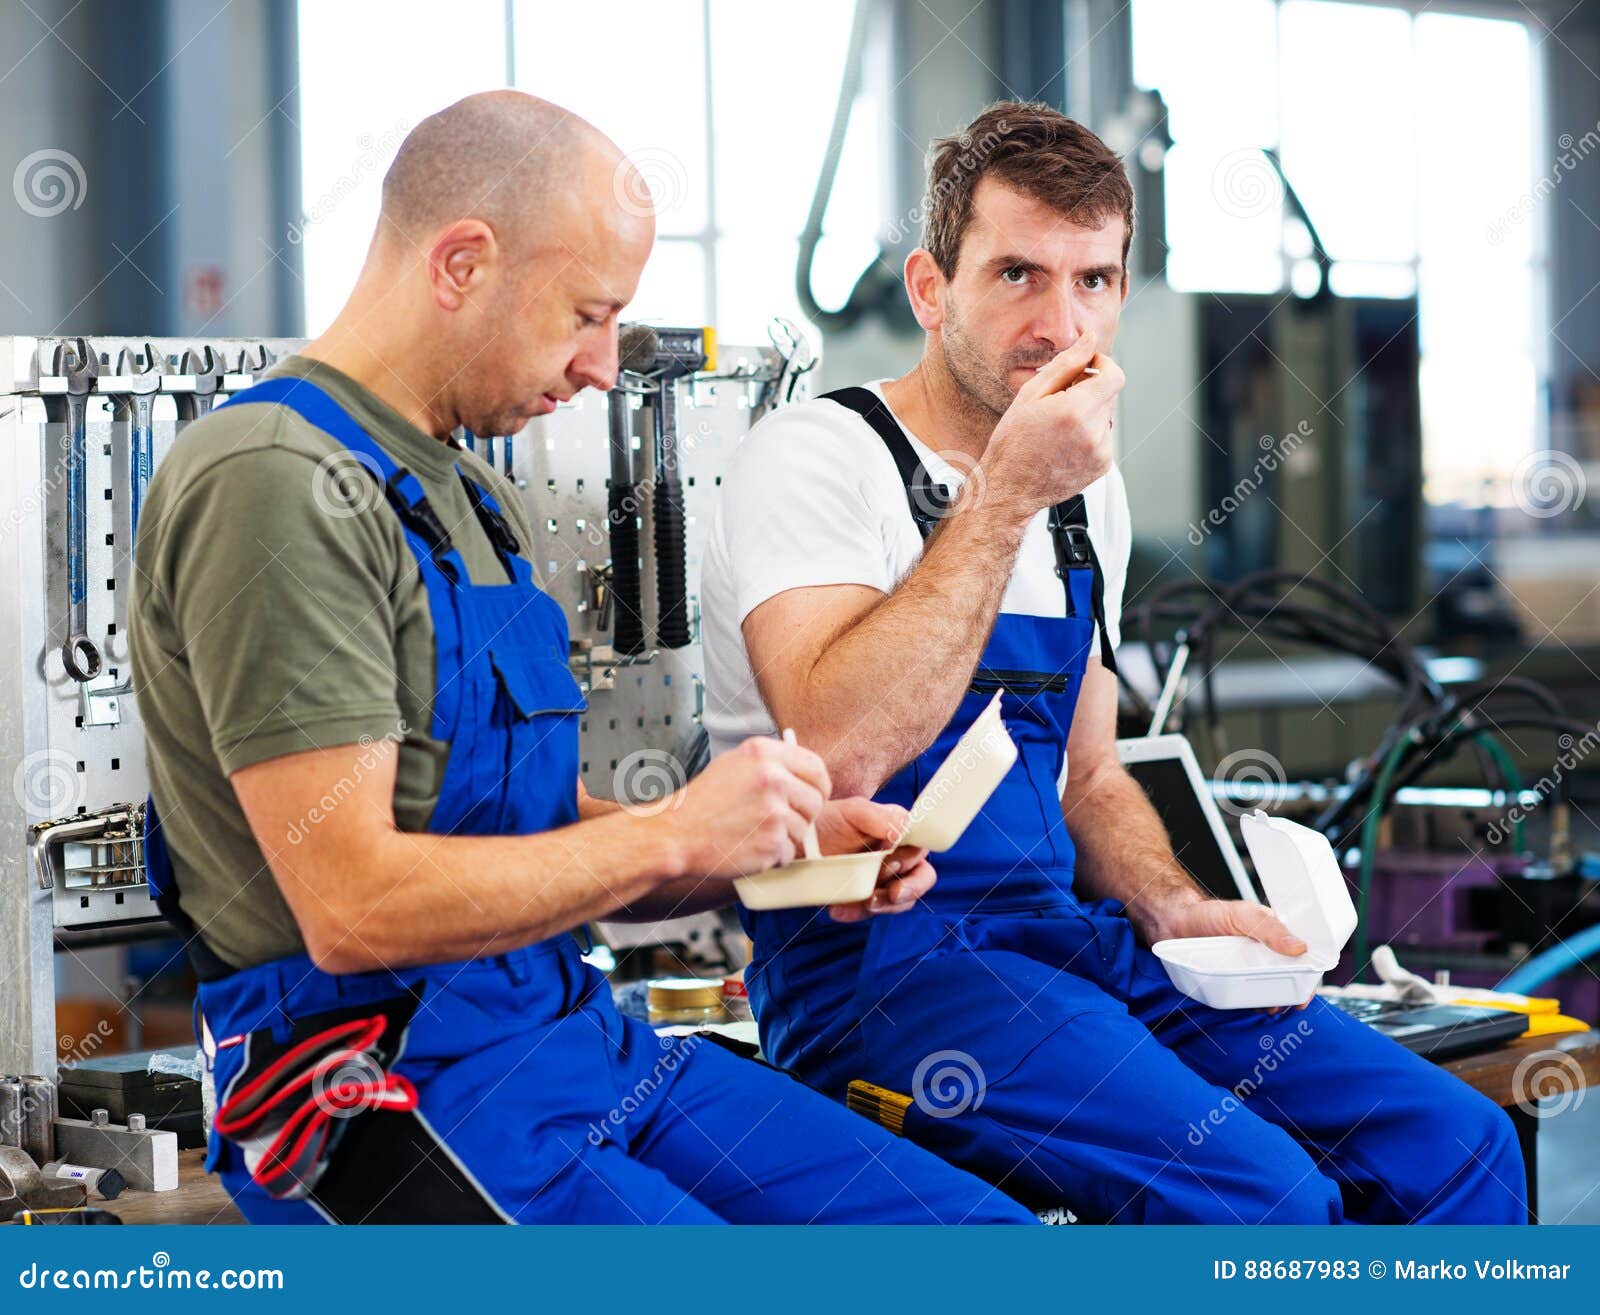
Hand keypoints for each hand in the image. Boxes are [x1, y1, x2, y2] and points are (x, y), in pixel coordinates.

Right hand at [658, 737, 829, 878]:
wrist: (676, 835)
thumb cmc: (702, 802)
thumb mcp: (734, 764)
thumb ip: (771, 764)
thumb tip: (805, 774)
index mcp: (764, 753)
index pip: (816, 767)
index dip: (818, 785)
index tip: (813, 794)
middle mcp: (773, 778)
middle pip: (816, 800)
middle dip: (803, 813)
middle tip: (777, 820)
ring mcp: (774, 812)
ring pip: (803, 829)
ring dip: (784, 836)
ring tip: (752, 832)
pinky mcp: (772, 843)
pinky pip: (790, 852)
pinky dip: (773, 855)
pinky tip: (749, 846)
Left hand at [813, 797, 935, 922]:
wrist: (795, 843)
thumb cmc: (826, 820)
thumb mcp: (852, 811)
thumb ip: (883, 818)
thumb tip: (903, 835)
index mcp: (898, 831)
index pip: (922, 848)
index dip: (912, 861)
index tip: (891, 864)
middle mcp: (896, 855)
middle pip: (921, 877)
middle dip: (908, 889)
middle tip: (887, 893)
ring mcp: (882, 879)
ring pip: (900, 900)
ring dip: (885, 905)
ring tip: (864, 903)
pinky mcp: (865, 897)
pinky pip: (871, 912)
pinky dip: (856, 913)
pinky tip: (837, 909)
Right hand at [979, 329, 1124, 516]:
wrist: (1009, 489)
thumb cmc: (1013, 443)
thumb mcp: (1030, 395)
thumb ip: (1066, 364)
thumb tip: (1089, 340)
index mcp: (1075, 411)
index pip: (1114, 375)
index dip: (1102, 364)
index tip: (1087, 366)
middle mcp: (1093, 433)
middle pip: (1109, 395)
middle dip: (1089, 390)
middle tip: (1060, 400)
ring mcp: (1101, 453)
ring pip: (1106, 416)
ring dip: (1089, 413)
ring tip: (1059, 426)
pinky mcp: (1102, 467)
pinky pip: (1104, 438)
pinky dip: (1089, 434)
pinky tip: (1064, 443)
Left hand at [1150, 897, 1313, 1010]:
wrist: (1172, 922)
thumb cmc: (1208, 913)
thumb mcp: (1243, 915)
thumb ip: (1270, 929)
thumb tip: (1300, 948)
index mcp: (1273, 937)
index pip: (1300, 959)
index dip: (1307, 977)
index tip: (1305, 993)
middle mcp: (1263, 955)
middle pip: (1285, 980)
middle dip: (1289, 995)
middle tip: (1283, 1004)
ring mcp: (1246, 969)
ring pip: (1266, 992)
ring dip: (1270, 1003)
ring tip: (1266, 1007)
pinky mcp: (1228, 981)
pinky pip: (1243, 998)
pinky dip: (1248, 1005)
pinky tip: (1246, 1007)